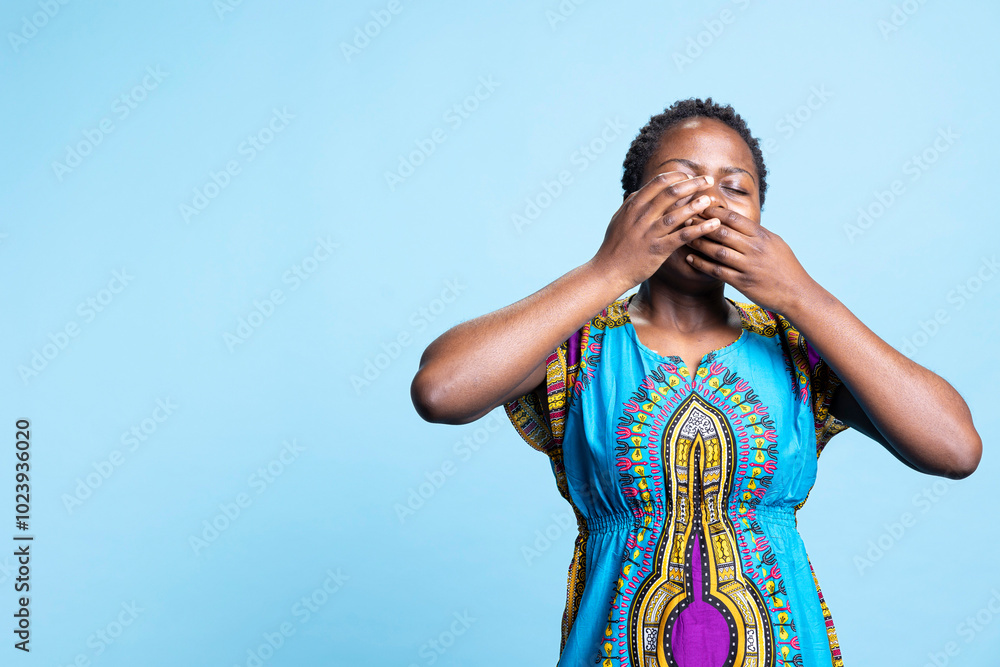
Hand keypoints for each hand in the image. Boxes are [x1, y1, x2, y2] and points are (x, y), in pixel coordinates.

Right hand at [592, 171, 721, 289]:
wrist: (607, 271)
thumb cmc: (613, 246)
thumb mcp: (618, 220)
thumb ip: (629, 204)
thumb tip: (639, 191)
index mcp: (633, 206)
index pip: (659, 182)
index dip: (677, 176)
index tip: (689, 176)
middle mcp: (642, 216)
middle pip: (671, 193)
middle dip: (692, 183)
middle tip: (708, 180)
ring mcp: (650, 233)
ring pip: (677, 214)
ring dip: (696, 204)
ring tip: (710, 199)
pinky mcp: (658, 250)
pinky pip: (682, 236)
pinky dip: (699, 229)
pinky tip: (713, 225)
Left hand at [682, 205, 818, 314]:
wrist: (798, 293)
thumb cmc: (786, 267)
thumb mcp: (775, 243)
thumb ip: (756, 233)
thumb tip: (739, 222)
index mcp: (762, 236)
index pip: (734, 218)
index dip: (715, 212)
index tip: (701, 207)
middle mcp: (755, 249)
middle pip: (722, 232)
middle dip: (702, 225)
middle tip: (686, 219)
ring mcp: (748, 266)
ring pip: (717, 251)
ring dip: (699, 243)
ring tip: (685, 237)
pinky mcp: (743, 283)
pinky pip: (717, 271)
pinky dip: (702, 264)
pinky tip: (690, 259)